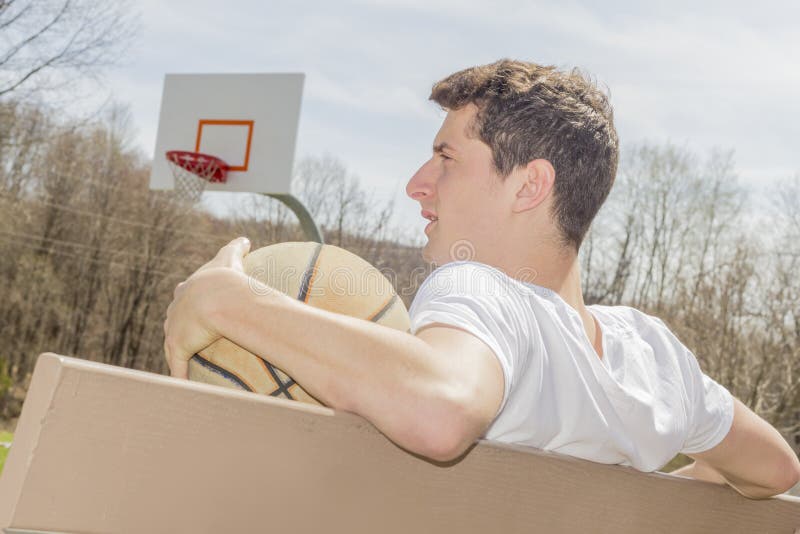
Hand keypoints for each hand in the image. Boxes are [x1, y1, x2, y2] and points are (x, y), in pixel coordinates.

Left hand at [163, 237, 250, 377]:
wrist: (219, 296)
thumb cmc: (226, 277)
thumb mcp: (230, 258)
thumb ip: (236, 247)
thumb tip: (245, 238)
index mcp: (187, 290)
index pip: (184, 296)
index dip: (188, 300)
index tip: (192, 304)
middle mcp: (176, 310)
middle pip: (173, 318)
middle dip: (178, 323)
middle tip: (186, 330)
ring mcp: (174, 329)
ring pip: (172, 343)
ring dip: (176, 351)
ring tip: (182, 360)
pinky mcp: (178, 347)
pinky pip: (178, 367)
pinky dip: (179, 377)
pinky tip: (180, 388)